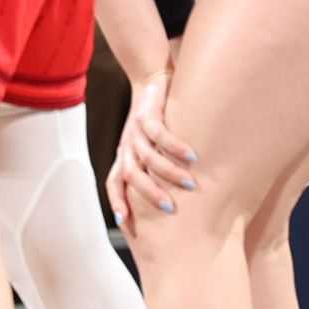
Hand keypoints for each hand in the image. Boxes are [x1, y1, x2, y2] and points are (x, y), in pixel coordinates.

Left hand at [105, 67, 197, 222]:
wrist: (153, 81)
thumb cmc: (157, 122)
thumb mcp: (151, 147)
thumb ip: (157, 170)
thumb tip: (179, 202)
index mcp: (125, 157)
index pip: (114, 184)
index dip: (118, 203)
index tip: (128, 226)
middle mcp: (127, 146)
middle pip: (131, 175)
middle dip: (148, 194)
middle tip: (170, 207)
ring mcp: (135, 130)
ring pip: (146, 156)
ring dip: (168, 171)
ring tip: (191, 184)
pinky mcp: (146, 113)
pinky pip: (159, 133)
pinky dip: (175, 146)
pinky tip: (193, 155)